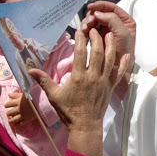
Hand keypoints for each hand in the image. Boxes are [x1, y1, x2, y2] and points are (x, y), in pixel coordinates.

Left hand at [4, 91, 35, 126]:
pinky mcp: (27, 119)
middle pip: (10, 112)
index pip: (9, 104)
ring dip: (11, 120)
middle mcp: (19, 109)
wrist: (42, 102)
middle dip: (8, 113)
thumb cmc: (34, 96)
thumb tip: (8, 94)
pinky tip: (15, 124)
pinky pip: (20, 123)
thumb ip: (16, 94)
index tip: (6, 106)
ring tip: (9, 120)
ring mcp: (23, 115)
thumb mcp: (25, 94)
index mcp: (18, 102)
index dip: (7, 105)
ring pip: (14, 119)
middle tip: (8, 113)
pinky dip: (16, 124)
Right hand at [29, 28, 129, 155]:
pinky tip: (126, 54)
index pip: (80, 53)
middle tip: (94, 29)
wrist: (85, 126)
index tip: (80, 31)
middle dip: (96, 38)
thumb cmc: (68, 111)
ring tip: (110, 34)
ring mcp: (103, 82)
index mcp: (78, 77)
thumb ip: (43, 80)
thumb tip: (30, 70)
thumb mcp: (54, 96)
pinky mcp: (110, 87)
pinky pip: (119, 73)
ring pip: (109, 59)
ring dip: (111, 45)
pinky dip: (124, 63)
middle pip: (97, 52)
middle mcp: (92, 77)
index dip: (80, 40)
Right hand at [82, 1, 134, 79]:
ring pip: (94, 21)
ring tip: (85, 30)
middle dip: (92, 16)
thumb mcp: (122, 33)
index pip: (111, 7)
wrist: (120, 69)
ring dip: (87, 23)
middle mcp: (115, 23)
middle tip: (88, 24)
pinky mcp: (98, 37)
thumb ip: (112, 20)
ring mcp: (106, 30)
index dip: (100, 5)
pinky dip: (85, 30)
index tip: (90, 7)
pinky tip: (83, 33)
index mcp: (124, 20)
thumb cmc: (124, 50)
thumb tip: (97, 13)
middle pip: (100, 13)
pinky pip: (90, 30)